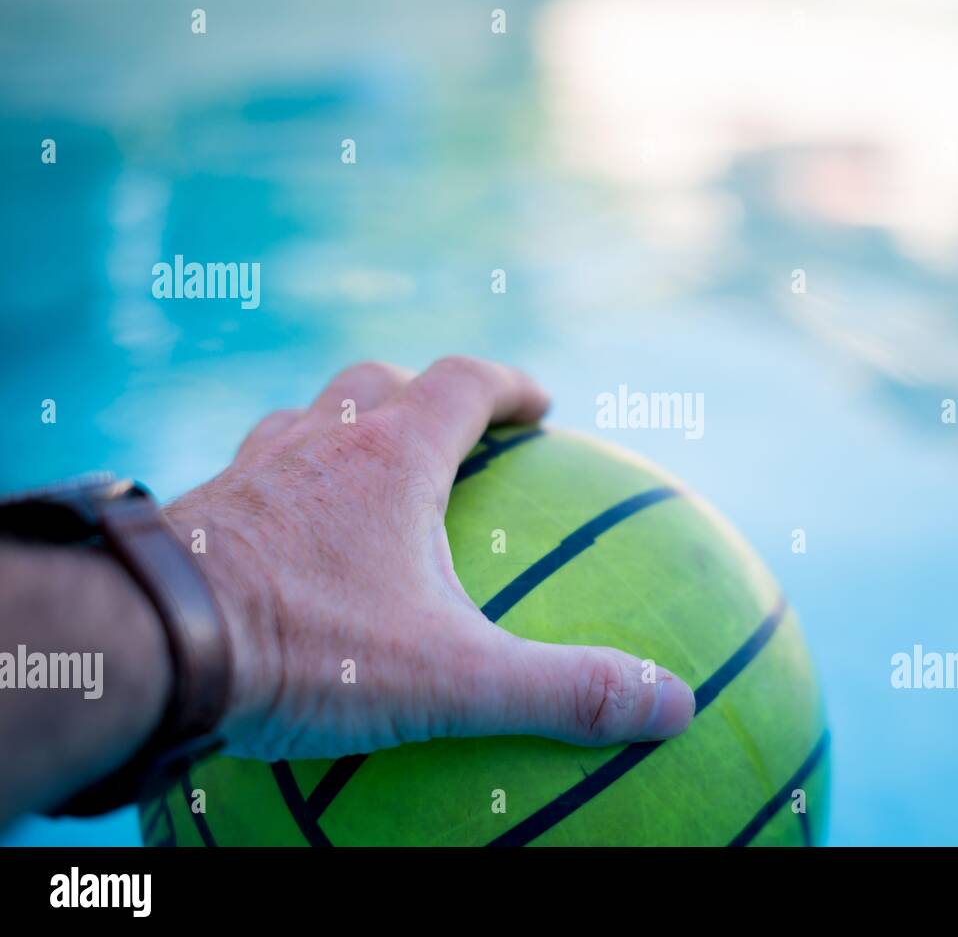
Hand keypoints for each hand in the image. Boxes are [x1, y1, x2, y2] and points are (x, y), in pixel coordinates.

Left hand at [163, 356, 695, 759]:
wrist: (148, 646)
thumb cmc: (307, 649)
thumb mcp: (454, 682)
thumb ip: (565, 692)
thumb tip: (676, 707)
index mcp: (389, 458)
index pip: (461, 384)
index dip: (507, 385)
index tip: (538, 404)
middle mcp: (317, 444)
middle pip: (375, 384)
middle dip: (420, 394)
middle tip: (451, 431)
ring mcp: (249, 472)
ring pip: (304, 420)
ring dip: (342, 432)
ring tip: (364, 478)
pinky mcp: (199, 512)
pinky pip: (251, 475)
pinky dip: (283, 486)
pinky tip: (284, 542)